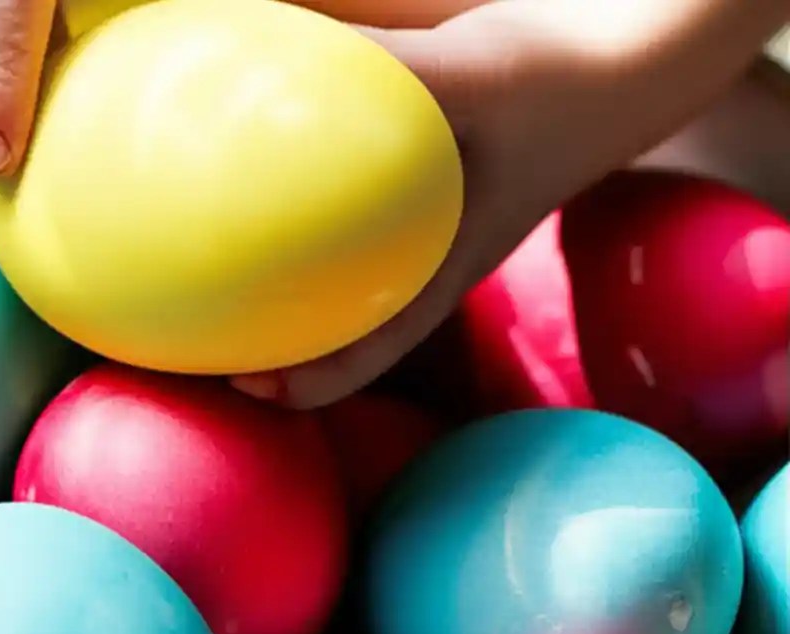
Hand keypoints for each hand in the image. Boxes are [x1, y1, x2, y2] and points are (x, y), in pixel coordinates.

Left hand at [231, 0, 789, 408]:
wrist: (617, 61)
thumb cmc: (557, 79)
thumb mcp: (476, 73)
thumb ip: (390, 71)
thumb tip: (279, 64)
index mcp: (443, 269)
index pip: (371, 355)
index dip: (307, 387)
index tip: (244, 388)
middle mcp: (423, 260)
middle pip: (337, 329)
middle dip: (268, 343)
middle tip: (198, 334)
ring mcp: (418, 229)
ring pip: (338, 278)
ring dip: (279, 284)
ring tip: (206, 268)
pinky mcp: (413, 187)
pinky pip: (344, 213)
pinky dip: (302, 208)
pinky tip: (252, 170)